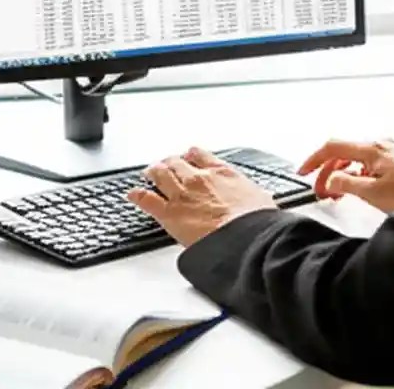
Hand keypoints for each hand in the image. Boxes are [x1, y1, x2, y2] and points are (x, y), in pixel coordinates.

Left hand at [127, 147, 277, 247]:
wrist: (245, 238)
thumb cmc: (256, 222)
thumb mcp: (261, 200)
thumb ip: (252, 197)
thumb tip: (260, 203)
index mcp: (222, 173)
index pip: (200, 155)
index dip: (191, 154)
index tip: (189, 156)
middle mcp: (198, 178)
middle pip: (176, 162)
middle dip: (169, 162)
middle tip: (166, 165)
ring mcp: (181, 194)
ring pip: (159, 174)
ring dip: (153, 172)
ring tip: (149, 173)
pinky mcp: (169, 213)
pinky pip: (147, 199)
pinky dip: (137, 195)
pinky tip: (132, 195)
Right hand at [299, 138, 393, 213]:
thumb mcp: (372, 193)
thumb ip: (345, 183)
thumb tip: (330, 179)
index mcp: (373, 149)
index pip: (333, 147)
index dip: (314, 160)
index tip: (303, 172)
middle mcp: (382, 145)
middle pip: (343, 153)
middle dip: (327, 171)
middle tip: (321, 191)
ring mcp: (392, 151)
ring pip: (356, 159)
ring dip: (342, 174)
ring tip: (337, 194)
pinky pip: (369, 164)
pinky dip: (357, 175)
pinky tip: (357, 189)